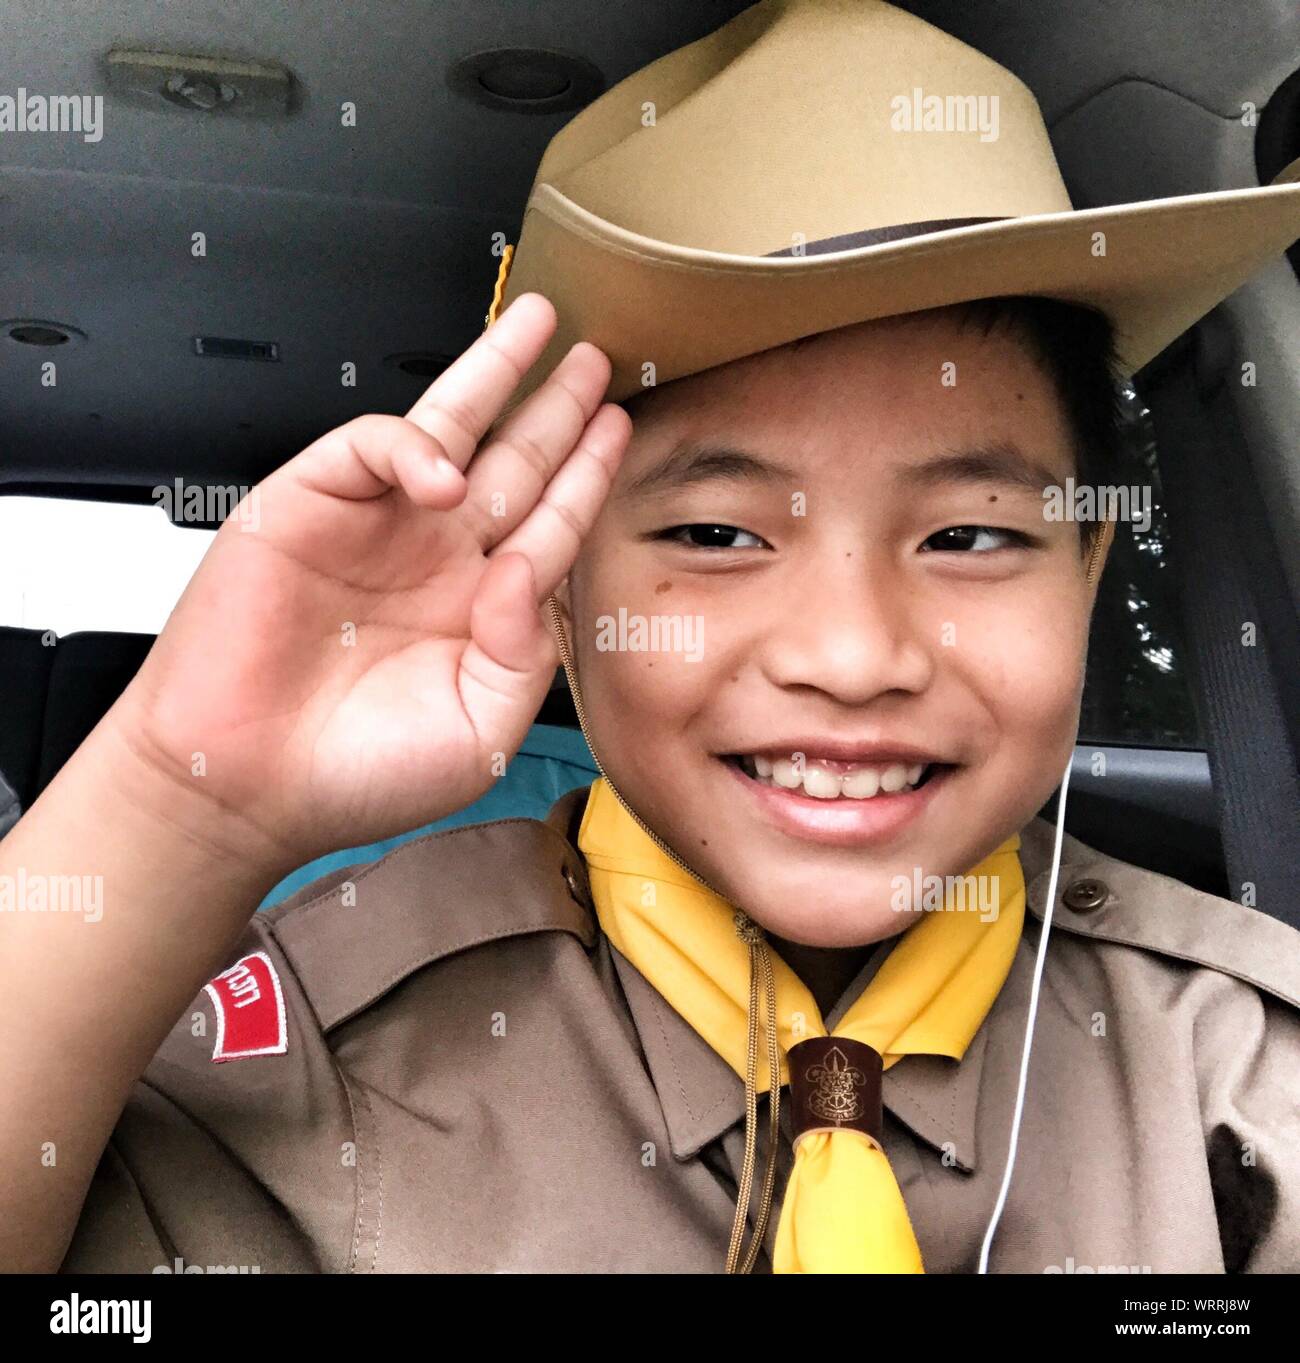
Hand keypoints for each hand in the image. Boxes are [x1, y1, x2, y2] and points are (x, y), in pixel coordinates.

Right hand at [112, 293, 629, 864]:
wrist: (242, 785)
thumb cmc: (357, 774)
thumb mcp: (478, 733)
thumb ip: (524, 653)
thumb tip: (531, 569)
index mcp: (481, 608)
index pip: (550, 525)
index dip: (587, 476)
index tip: (618, 429)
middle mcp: (436, 556)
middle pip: (514, 462)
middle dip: (556, 408)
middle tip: (595, 360)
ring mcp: (378, 526)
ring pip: (449, 429)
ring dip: (495, 375)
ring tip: (538, 326)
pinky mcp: (312, 504)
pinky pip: (373, 447)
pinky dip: (412, 450)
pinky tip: (445, 473)